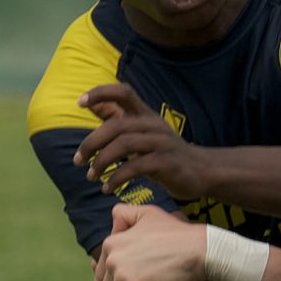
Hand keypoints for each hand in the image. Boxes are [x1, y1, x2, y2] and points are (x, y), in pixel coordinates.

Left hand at [74, 82, 210, 197]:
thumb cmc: (164, 153)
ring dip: (102, 162)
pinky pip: (136, 167)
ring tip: (91, 176)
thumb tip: (91, 104)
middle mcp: (154, 124)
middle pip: (116, 125)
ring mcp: (162, 142)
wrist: (202, 171)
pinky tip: (108, 188)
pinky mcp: (167, 162)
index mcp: (146, 114)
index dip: (101, 92)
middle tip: (79, 161)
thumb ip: (117, 119)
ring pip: (124, 144)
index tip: (80, 102)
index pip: (124, 92)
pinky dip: (117, 178)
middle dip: (92, 143)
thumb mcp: (141, 134)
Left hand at [94, 204, 211, 280]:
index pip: (100, 270)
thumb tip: (112, 224)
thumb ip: (124, 214)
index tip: (137, 275)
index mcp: (111, 243)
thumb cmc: (179, 233)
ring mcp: (122, 274)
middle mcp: (112, 258)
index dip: (117, 276)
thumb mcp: (150, 214)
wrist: (202, 249)